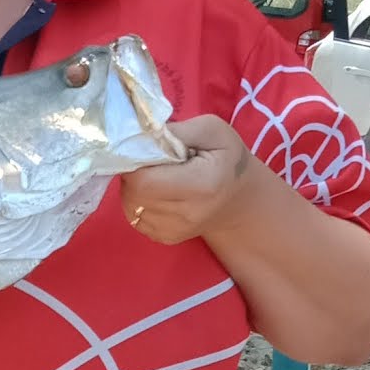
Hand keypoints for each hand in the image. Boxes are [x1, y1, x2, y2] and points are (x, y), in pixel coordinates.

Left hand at [119, 114, 257, 244]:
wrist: (238, 198)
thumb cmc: (225, 158)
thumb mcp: (212, 130)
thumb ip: (178, 131)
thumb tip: (143, 136)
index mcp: (202, 185)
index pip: (144, 180)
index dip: (135, 162)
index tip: (146, 150)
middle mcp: (188, 213)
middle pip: (134, 194)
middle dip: (133, 174)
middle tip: (149, 162)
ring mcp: (176, 230)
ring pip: (130, 206)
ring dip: (133, 188)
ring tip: (155, 176)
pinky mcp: (166, 238)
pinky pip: (135, 218)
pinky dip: (137, 203)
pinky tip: (156, 192)